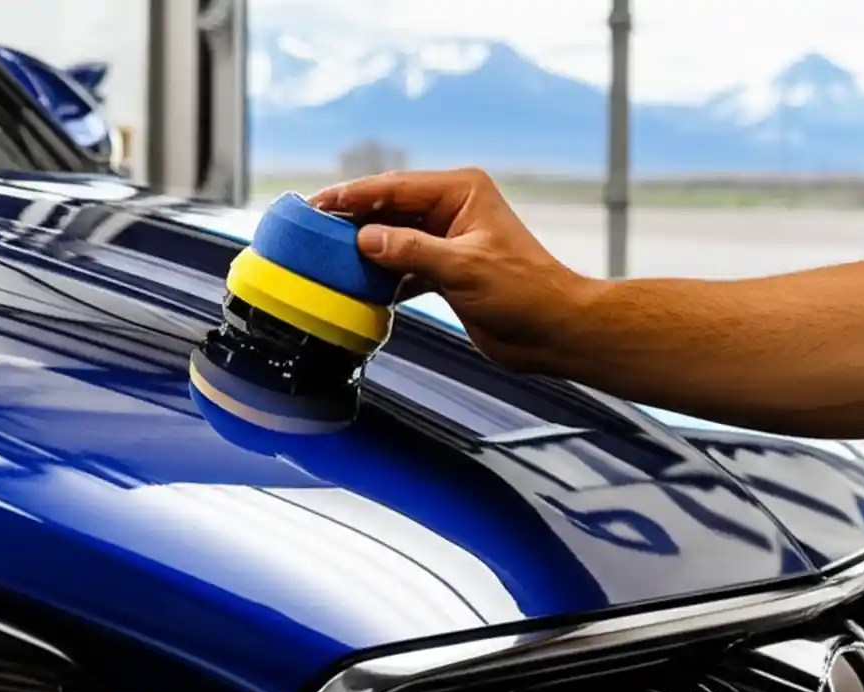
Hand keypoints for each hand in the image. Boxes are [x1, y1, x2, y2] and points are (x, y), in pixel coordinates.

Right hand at [309, 168, 597, 371]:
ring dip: (363, 252)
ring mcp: (448, 241)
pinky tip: (356, 287)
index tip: (317, 203)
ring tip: (324, 259)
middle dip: (352, 222)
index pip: (394, 187)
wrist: (554, 331)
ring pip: (392, 239)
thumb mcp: (463, 266)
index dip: (353, 195)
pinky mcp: (446, 272)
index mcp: (461, 192)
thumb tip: (364, 239)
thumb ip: (410, 250)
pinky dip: (381, 277)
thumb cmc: (525, 292)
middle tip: (309, 231)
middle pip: (388, 210)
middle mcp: (452, 210)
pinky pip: (402, 267)